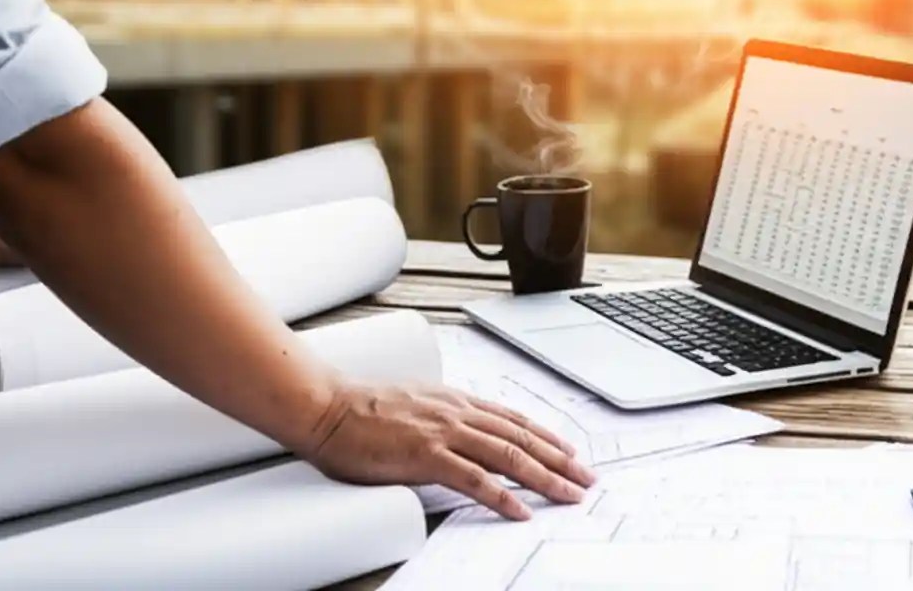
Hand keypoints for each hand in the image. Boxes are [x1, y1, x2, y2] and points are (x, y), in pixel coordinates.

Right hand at [305, 382, 595, 519]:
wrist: (326, 406)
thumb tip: (456, 430)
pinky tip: (520, 511)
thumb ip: (440, 416)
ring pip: (508, 457)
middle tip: (586, 479)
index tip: (570, 452)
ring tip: (569, 495)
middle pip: (521, 438)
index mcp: (455, 400)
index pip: (513, 420)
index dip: (547, 436)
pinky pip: (474, 480)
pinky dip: (502, 497)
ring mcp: (444, 432)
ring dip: (545, 478)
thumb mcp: (413, 403)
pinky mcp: (426, 455)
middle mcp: (457, 413)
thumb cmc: (360, 408)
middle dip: (560, 460)